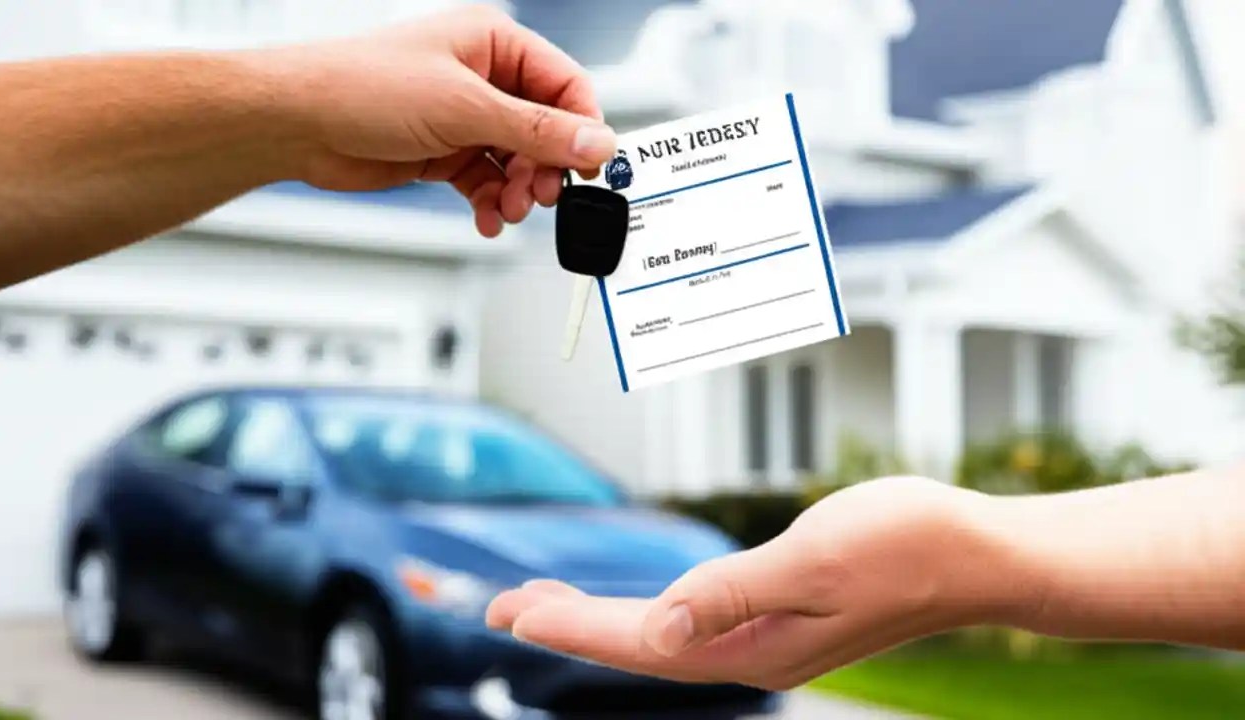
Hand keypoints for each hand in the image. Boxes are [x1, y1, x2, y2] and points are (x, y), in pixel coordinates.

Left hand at [265, 4, 616, 237]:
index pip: (564, 85)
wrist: (298, 123)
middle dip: (545, 168)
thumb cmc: (361, 87)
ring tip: (508, 209)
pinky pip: (487, 181)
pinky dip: (492, 203)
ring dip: (518, 192)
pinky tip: (488, 218)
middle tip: (540, 196)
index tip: (589, 167)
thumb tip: (595, 141)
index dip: (582, 128)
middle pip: (544, 129)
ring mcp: (463, 116)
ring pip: (517, 161)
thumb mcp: (464, 108)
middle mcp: (482, 76)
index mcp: (493, 43)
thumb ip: (537, 130)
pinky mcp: (444, 152)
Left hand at [486, 477, 1028, 689]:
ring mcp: (765, 637)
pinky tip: (635, 602)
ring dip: (600, 618)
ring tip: (546, 603)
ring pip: (661, 634)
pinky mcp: (779, 613)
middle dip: (568, 624)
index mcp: (751, 647)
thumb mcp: (812, 563)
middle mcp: (750, 652)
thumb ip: (729, 594)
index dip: (570, 625)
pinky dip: (646, 609)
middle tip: (501, 606)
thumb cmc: (904, 546)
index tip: (509, 610)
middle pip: (639, 644)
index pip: (639, 641)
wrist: (973, 550)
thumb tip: (659, 628)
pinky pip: (691, 618)